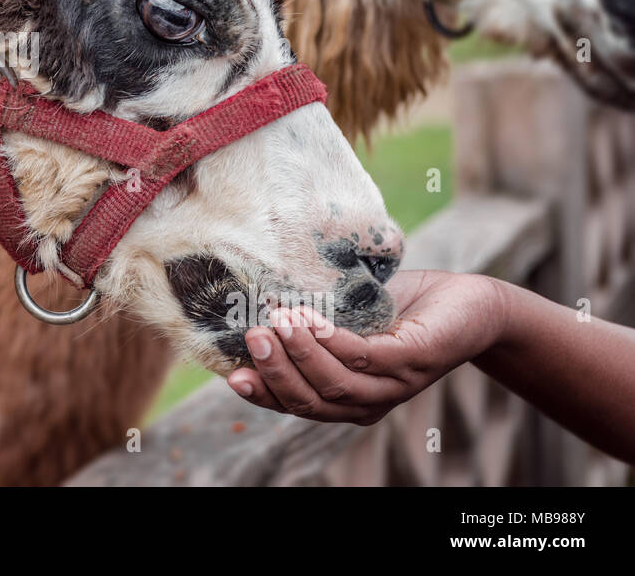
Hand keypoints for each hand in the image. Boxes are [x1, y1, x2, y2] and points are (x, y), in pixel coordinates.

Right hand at [226, 270, 506, 424]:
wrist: (472, 304)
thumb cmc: (404, 308)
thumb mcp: (349, 315)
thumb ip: (314, 319)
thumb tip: (257, 299)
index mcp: (348, 395)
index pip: (298, 404)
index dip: (263, 395)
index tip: (232, 375)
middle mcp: (370, 400)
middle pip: (313, 402)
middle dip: (276, 373)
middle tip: (252, 336)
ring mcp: (395, 385)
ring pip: (337, 385)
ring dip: (301, 355)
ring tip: (277, 321)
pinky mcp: (416, 360)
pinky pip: (366, 358)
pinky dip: (332, 340)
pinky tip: (310, 318)